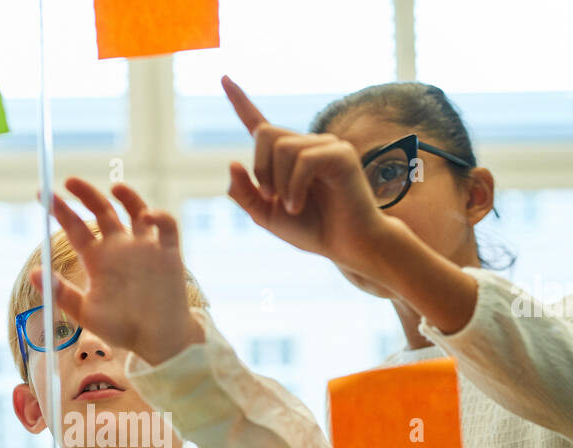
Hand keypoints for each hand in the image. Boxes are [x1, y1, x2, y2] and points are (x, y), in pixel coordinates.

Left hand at [33, 178, 203, 365]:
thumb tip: (33, 273)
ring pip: (135, 210)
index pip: (75, 227)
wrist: (159, 341)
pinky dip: (159, 216)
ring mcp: (144, 248)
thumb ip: (62, 293)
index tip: (43, 193)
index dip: (60, 209)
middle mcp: (119, 248)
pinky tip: (147, 217)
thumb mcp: (86, 313)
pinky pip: (166, 226)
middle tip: (69, 180)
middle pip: (102, 211)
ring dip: (127, 196)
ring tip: (116, 189)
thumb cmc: (122, 329)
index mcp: (97, 260)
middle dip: (86, 194)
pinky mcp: (168, 253)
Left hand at [222, 76, 392, 279]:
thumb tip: (232, 163)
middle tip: (273, 198)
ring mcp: (326, 145)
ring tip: (293, 206)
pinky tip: (298, 205)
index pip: (258, 123)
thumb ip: (245, 194)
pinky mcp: (341, 154)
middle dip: (262, 170)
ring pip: (283, 147)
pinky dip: (295, 187)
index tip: (224, 77)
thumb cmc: (313, 230)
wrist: (348, 245)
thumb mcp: (266, 216)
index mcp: (287, 156)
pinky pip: (304, 159)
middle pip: (266, 133)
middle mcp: (306, 144)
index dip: (239, 101)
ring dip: (280, 183)